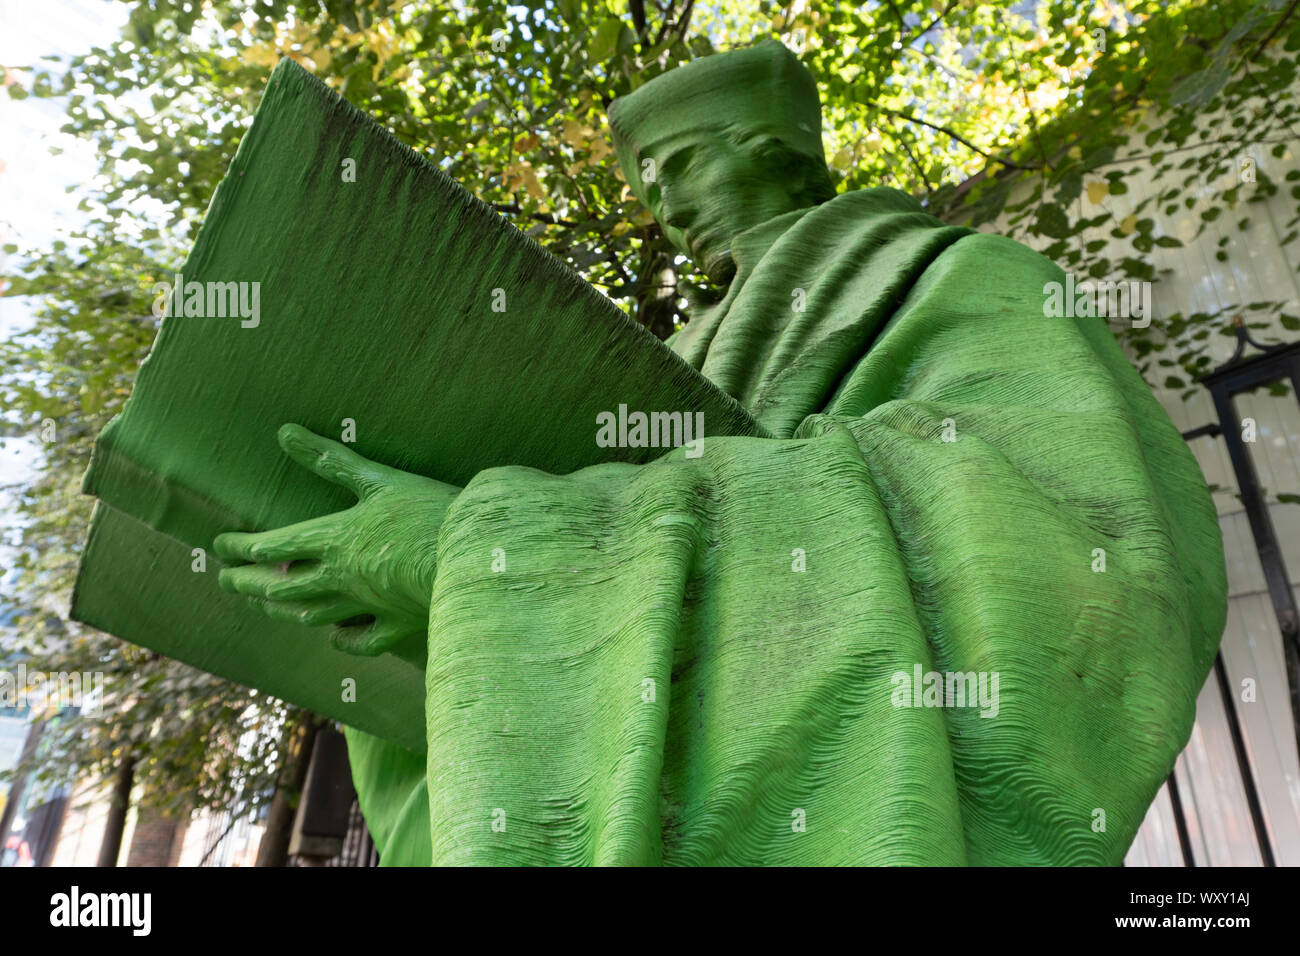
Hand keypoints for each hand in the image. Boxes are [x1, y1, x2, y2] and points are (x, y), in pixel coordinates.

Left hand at [214, 424, 457, 667]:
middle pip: (282, 585)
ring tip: (265, 606)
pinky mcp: (396, 626)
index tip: (219, 546)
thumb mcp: (378, 479)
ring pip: (312, 615)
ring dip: (282, 610)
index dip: (242, 546)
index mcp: (334, 539)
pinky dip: (340, 639)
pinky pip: (359, 640)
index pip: (274, 545)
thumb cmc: (427, 512)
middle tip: (224, 581)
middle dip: (248, 582)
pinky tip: (332, 637)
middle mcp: (340, 577)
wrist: (470, 559)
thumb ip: (330, 459)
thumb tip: (284, 432)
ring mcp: (366, 607)